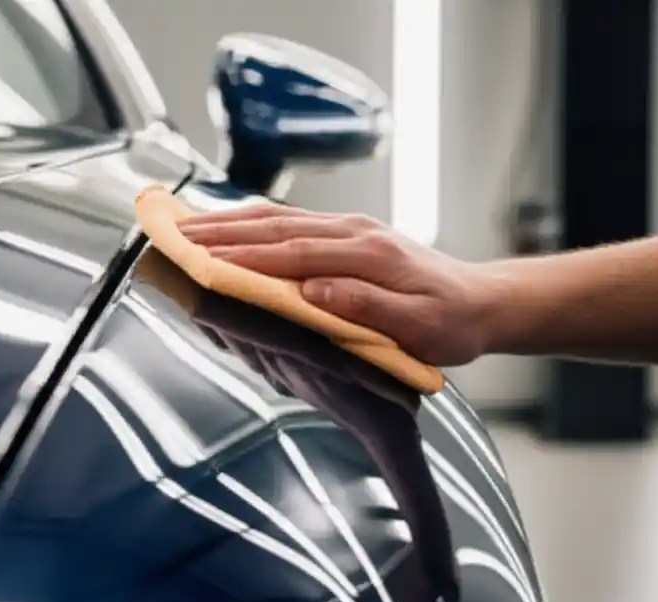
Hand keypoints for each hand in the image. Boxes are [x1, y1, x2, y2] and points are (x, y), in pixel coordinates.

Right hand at [179, 204, 502, 366]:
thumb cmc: (450, 324)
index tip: (202, 260)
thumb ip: (367, 308)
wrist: (482, 302)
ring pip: (278, 218)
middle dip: (221, 230)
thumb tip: (315, 291)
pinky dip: (252, 223)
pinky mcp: (347, 232)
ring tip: (186, 226)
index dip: (244, 257)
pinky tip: (229, 226)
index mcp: (367, 254)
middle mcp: (354, 232)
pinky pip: (290, 222)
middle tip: (174, 235)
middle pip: (276, 226)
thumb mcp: (418, 327)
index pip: (293, 252)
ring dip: (230, 222)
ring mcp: (349, 228)